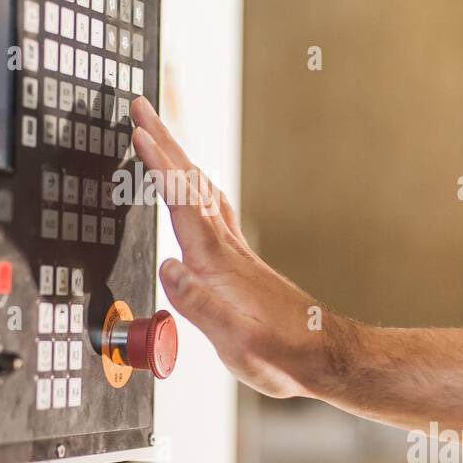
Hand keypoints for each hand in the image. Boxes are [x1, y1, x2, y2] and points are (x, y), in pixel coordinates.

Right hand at [130, 97, 351, 400]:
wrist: (323, 356)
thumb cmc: (282, 354)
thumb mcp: (236, 342)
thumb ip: (199, 305)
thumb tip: (169, 269)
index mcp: (217, 264)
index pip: (182, 204)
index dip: (159, 167)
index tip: (139, 132)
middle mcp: (226, 249)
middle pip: (190, 184)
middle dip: (164, 143)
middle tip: (141, 107)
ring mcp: (235, 251)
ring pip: (202, 191)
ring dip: (178, 159)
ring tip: (158, 134)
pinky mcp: (241, 261)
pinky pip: (212, 208)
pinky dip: (194, 186)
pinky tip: (192, 188)